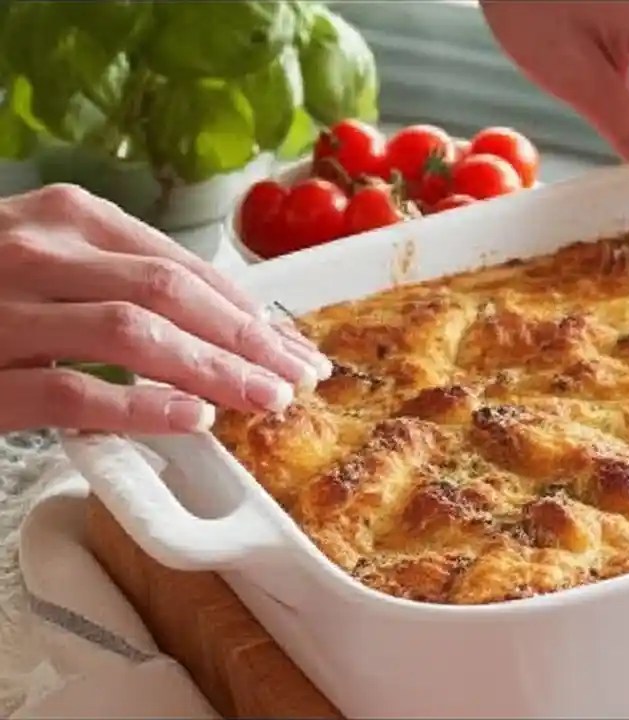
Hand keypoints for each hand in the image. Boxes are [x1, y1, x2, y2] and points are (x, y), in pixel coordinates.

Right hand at [0, 185, 331, 434]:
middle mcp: (37, 250)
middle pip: (170, 292)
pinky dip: (138, 407)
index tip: (293, 346)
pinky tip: (190, 419)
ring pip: (132, 333)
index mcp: (66, 216)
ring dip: (212, 371)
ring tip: (264, 400)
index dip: (249, 310)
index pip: (182, 264)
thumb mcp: (51, 260)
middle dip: (248, 341)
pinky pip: (71, 391)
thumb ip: (119, 277)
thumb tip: (223, 325)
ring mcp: (3, 310)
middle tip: (298, 378)